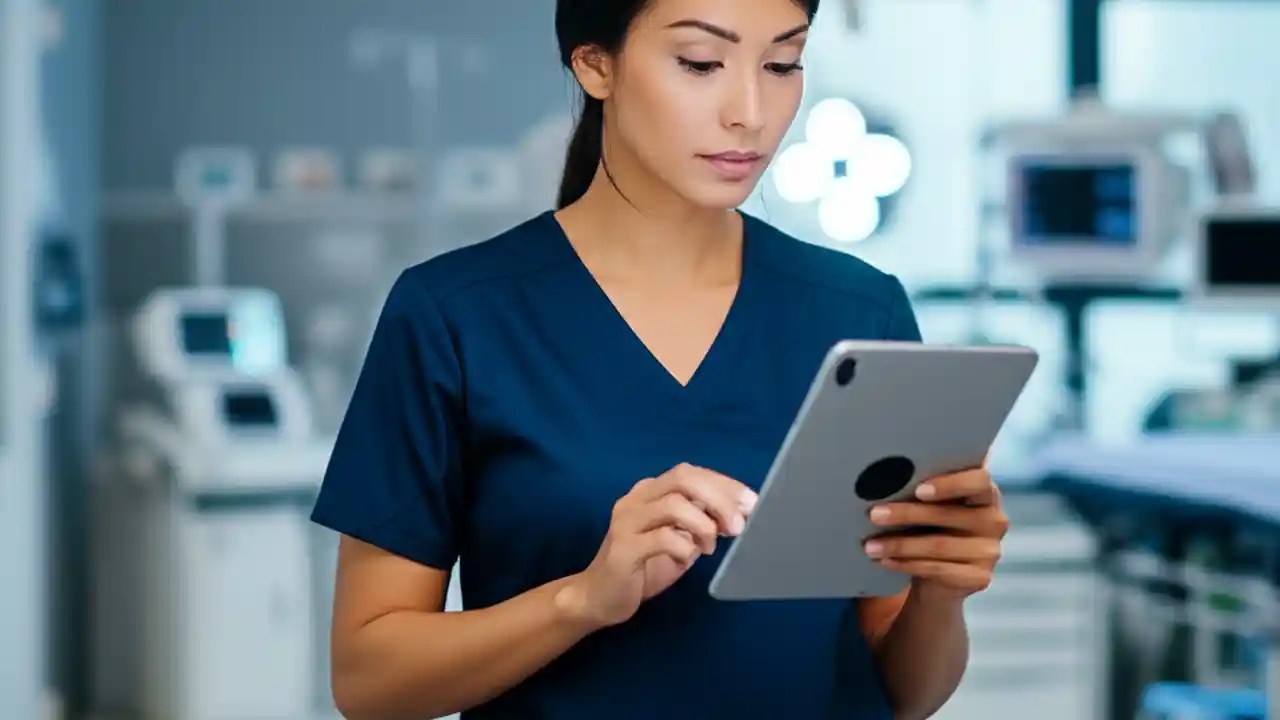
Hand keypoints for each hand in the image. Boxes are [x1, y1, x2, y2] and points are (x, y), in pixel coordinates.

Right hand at [557, 463, 757, 629]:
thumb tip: (740, 513)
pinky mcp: (622, 549)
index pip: (691, 473)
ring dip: (703, 525)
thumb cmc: (644, 567)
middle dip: (718, 499)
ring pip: (673, 505)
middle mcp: (636, 499)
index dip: (724, 485)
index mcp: (650, 492)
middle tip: (737, 526)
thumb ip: (701, 522)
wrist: (599, 598)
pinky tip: (686, 559)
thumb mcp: (679, 539)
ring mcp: (626, 522)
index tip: (751, 504)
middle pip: (683, 478)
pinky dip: (683, 547)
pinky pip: (661, 538)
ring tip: (709, 547)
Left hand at [862, 467, 1007, 600]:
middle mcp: (994, 520)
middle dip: (907, 514)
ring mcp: (989, 551)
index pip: (978, 481)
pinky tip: (884, 561)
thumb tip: (880, 480)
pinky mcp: (979, 577)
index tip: (919, 490)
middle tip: (874, 514)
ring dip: (899, 544)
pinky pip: (937, 569)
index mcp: (985, 493)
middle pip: (949, 514)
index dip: (950, 484)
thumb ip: (921, 490)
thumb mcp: (931, 506)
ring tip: (870, 545)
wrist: (940, 578)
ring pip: (938, 545)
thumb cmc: (931, 528)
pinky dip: (906, 564)